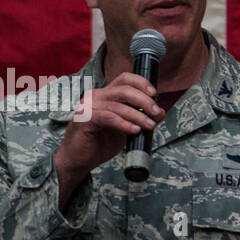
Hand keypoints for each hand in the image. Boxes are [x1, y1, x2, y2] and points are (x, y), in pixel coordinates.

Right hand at [53, 72, 165, 206]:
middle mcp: (96, 96)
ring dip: (138, 115)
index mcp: (105, 95)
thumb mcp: (125, 129)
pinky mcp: (84, 119)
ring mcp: (88, 106)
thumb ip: (140, 118)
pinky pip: (108, 117)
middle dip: (144, 100)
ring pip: (118, 105)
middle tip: (156, 113)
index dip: (142, 83)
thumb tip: (160, 111)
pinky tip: (134, 130)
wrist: (79, 160)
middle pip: (124, 89)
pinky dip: (124, 124)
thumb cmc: (100, 143)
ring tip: (150, 126)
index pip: (125, 79)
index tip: (155, 95)